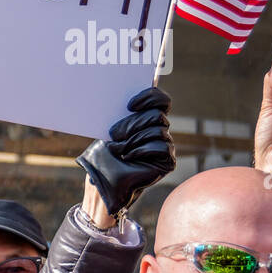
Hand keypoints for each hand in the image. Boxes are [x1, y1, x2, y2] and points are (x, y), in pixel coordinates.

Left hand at [76, 86, 175, 218]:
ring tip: (118, 149)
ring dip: (132, 139)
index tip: (129, 105)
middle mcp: (160, 130)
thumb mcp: (111, 130)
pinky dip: (141, 151)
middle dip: (132, 123)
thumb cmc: (105, 155)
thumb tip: (138, 91)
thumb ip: (124, 113)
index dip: (150, 97)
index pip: (161, 101)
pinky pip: (161, 147)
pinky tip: (128, 157)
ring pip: (158, 130)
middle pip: (157, 115)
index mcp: (147, 119)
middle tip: (114, 134)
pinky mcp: (168, 161)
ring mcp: (166, 146)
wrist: (103, 180)